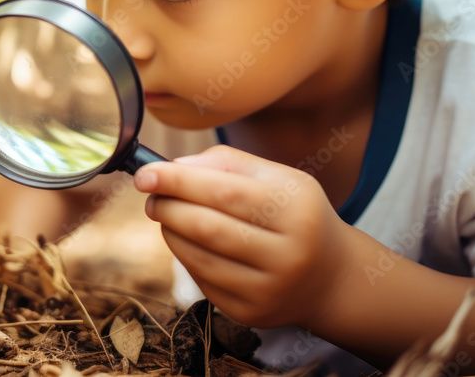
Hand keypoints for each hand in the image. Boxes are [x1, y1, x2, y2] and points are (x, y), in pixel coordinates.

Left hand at [134, 145, 355, 328]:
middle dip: (168, 206)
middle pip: (207, 226)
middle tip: (150, 194)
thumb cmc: (293, 215)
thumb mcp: (277, 178)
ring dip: (170, 230)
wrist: (329, 278)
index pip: (225, 191)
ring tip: (165, 212)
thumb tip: (173, 167)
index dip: (178, 181)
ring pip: (198, 256)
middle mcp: (287, 254)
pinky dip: (184, 254)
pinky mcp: (250, 312)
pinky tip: (186, 239)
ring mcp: (268, 289)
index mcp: (296, 210)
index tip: (145, 173)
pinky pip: (201, 279)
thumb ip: (226, 162)